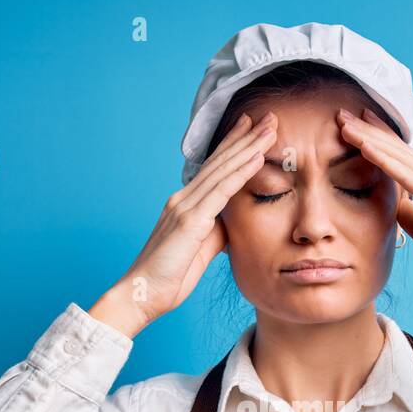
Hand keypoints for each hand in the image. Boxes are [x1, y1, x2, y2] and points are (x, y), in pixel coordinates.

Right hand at [104, 111, 279, 330]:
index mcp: (185, 205)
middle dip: (246, 137)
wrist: (143, 295)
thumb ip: (216, 232)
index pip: (214, 169)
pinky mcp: (189, 220)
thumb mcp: (200, 250)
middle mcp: (183, 198)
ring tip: (270, 127)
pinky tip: (256, 157)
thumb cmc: (169, 277)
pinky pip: (220, 191)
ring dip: (249, 146)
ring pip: (223, 169)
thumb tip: (232, 222)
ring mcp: (185, 206)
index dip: (234, 146)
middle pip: (220, 161)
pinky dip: (240, 172)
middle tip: (269, 116)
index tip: (251, 128)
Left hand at [337, 106, 412, 294]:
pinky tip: (365, 147)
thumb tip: (394, 205)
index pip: (401, 158)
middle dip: (369, 130)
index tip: (353, 128)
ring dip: (371, 138)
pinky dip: (385, 160)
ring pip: (399, 156)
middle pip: (398, 149)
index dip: (377, 141)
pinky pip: (407, 175)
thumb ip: (411, 217)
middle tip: (341, 113)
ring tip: (345, 124)